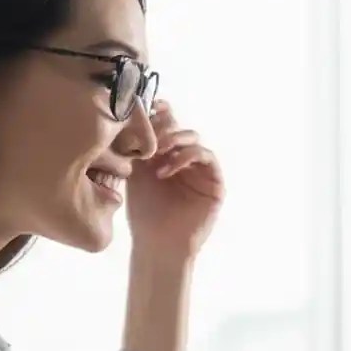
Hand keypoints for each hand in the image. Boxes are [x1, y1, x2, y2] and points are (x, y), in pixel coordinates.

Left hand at [126, 100, 223, 260]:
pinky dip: (186, 156)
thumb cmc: (144, 212)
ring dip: (175, 140)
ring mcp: (202, 170)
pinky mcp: (215, 182)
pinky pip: (206, 156)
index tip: (148, 107)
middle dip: (165, 127)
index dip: (162, 113)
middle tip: (149, 136)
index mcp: (168, 154)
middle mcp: (186, 159)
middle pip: (181, 128)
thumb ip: (138, 146)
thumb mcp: (136, 172)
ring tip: (156, 152)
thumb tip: (135, 116)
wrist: (157, 243)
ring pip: (195, 139)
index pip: (169, 125)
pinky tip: (165, 170)